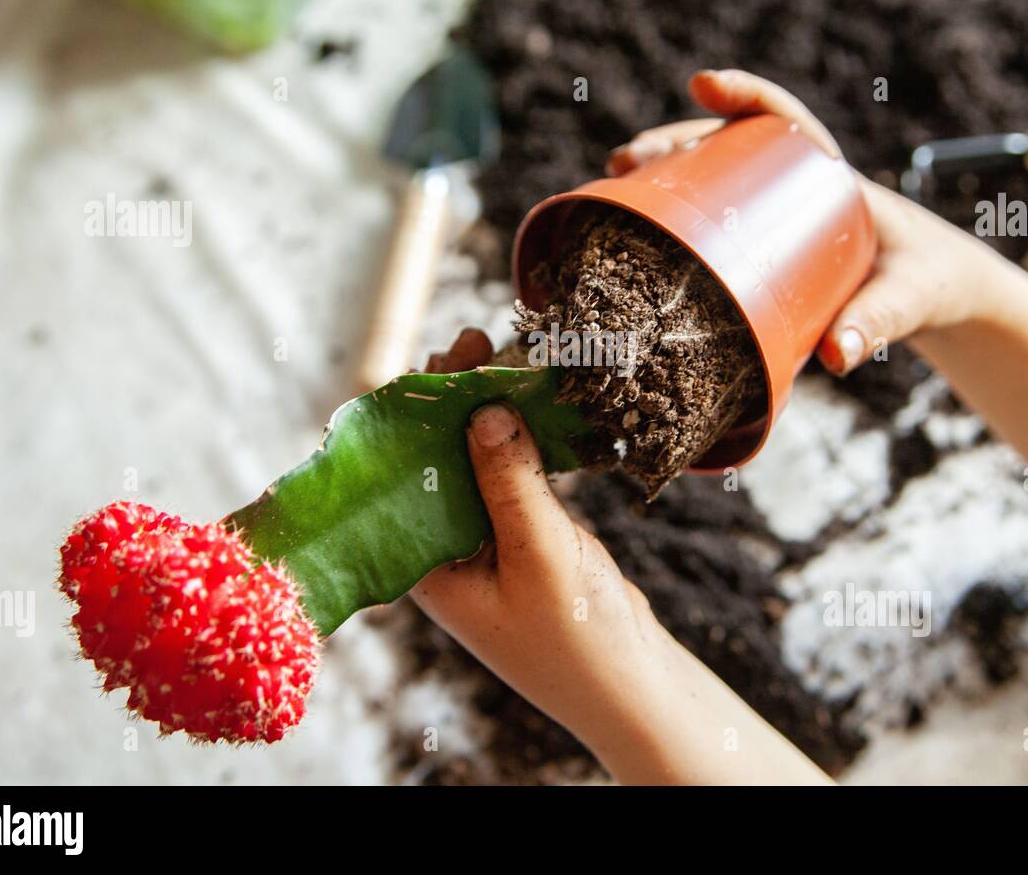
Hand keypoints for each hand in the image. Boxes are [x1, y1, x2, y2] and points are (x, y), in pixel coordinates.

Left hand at [418, 330, 683, 769]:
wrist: (629, 684)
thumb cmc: (577, 639)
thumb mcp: (540, 554)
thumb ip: (509, 482)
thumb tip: (480, 408)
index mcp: (426, 566)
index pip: (397, 476)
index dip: (410, 415)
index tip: (433, 363)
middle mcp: (445, 550)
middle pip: (433, 460)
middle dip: (449, 402)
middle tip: (473, 343)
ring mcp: (485, 542)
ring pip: (475, 462)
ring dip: (488, 413)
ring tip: (499, 355)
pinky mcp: (522, 537)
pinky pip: (511, 477)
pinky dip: (522, 440)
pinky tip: (532, 402)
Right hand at [607, 69, 1004, 375]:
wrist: (935, 299)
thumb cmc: (929, 284)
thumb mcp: (910, 298)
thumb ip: (879, 323)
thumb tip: (837, 356)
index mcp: (832, 176)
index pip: (786, 120)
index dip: (744, 95)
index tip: (701, 84)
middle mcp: (794, 187)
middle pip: (727, 148)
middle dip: (673, 144)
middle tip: (626, 159)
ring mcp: (772, 217)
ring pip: (709, 185)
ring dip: (660, 179)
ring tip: (612, 186)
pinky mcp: (760, 249)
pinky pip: (710, 224)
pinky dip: (670, 220)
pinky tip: (628, 230)